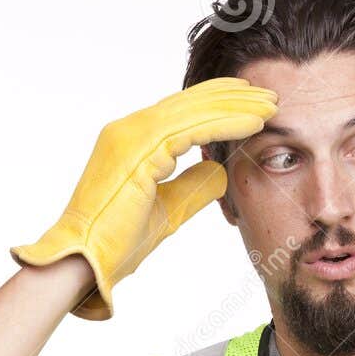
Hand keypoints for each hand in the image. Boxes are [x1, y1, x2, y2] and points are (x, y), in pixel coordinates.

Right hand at [11, 77, 278, 319]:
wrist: (85, 261)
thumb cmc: (117, 242)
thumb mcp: (169, 210)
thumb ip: (192, 186)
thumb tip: (218, 169)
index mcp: (133, 141)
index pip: (182, 112)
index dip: (219, 105)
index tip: (254, 104)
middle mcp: (128, 130)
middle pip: (189, 103)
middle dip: (233, 96)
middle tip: (270, 94)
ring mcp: (129, 136)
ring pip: (192, 110)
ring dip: (235, 106)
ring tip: (270, 105)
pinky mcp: (136, 150)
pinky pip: (190, 128)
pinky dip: (224, 123)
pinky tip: (253, 123)